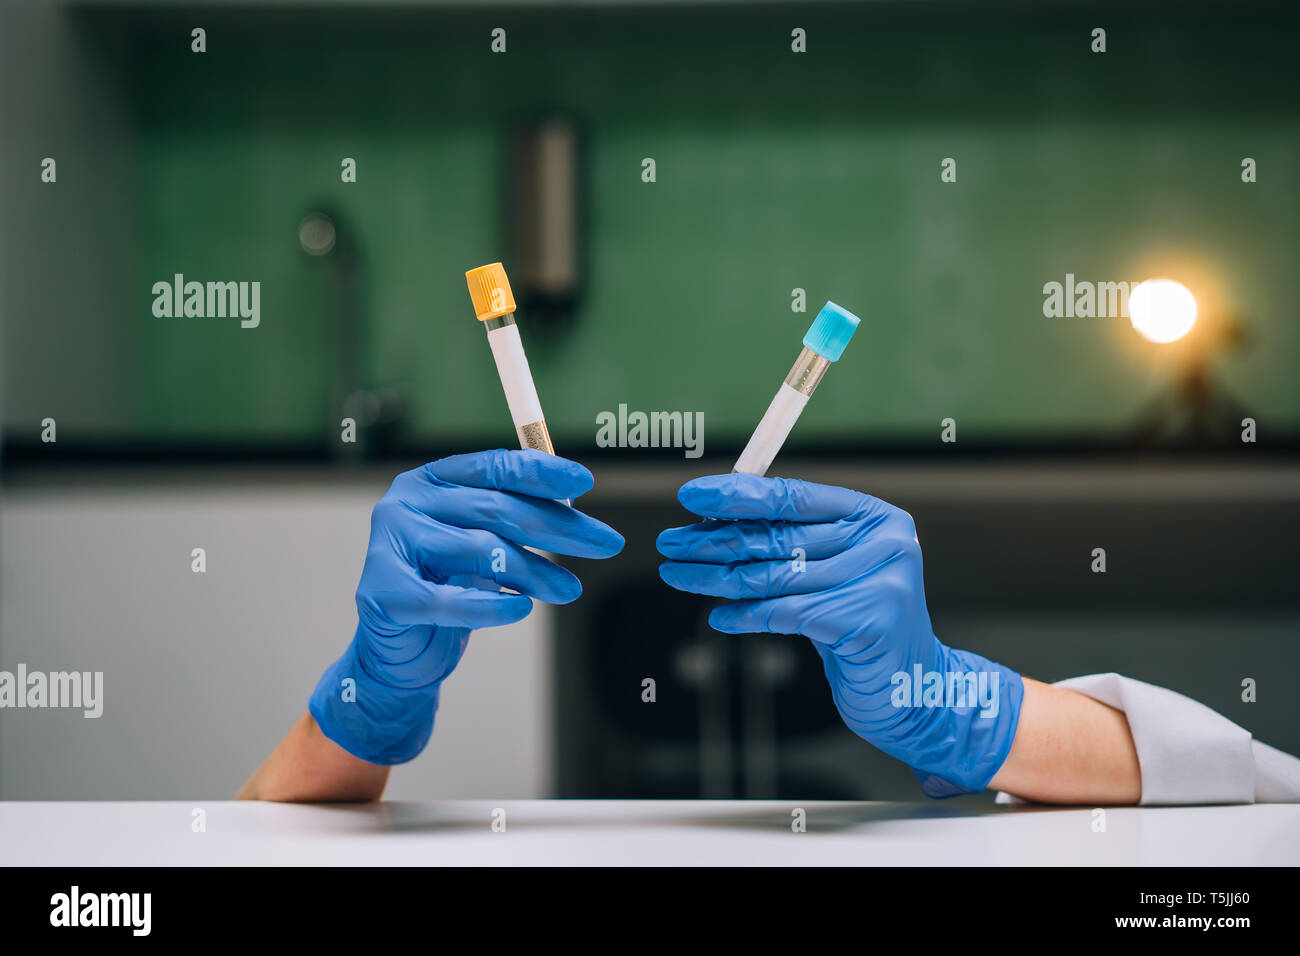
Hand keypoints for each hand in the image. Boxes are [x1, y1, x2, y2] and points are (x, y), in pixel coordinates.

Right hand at [310, 449, 623, 763]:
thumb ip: (516, 519)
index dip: (541, 472)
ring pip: (481, 550)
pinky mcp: (386, 593)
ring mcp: (391, 546)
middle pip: (495, 508)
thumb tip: (573, 509)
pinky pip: (450, 600)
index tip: (585, 482)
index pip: (493, 466)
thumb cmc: (448, 587)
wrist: (399, 650)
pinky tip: (522, 608)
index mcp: (431, 481)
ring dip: (535, 571)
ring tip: (570, 590)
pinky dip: (491, 605)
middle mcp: (405, 503)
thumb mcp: (485, 544)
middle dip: (559, 527)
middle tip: (607, 544)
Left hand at [656, 473, 1021, 795]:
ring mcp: (879, 582)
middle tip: (670, 542)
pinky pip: (784, 614)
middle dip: (714, 538)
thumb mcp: (834, 573)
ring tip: (676, 574)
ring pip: (774, 575)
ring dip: (715, 576)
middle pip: (778, 536)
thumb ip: (793, 543)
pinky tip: (717, 617)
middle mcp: (884, 542)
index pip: (795, 496)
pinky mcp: (865, 622)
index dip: (739, 494)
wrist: (914, 691)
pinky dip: (744, 615)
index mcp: (876, 517)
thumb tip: (716, 519)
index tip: (693, 495)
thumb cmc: (862, 625)